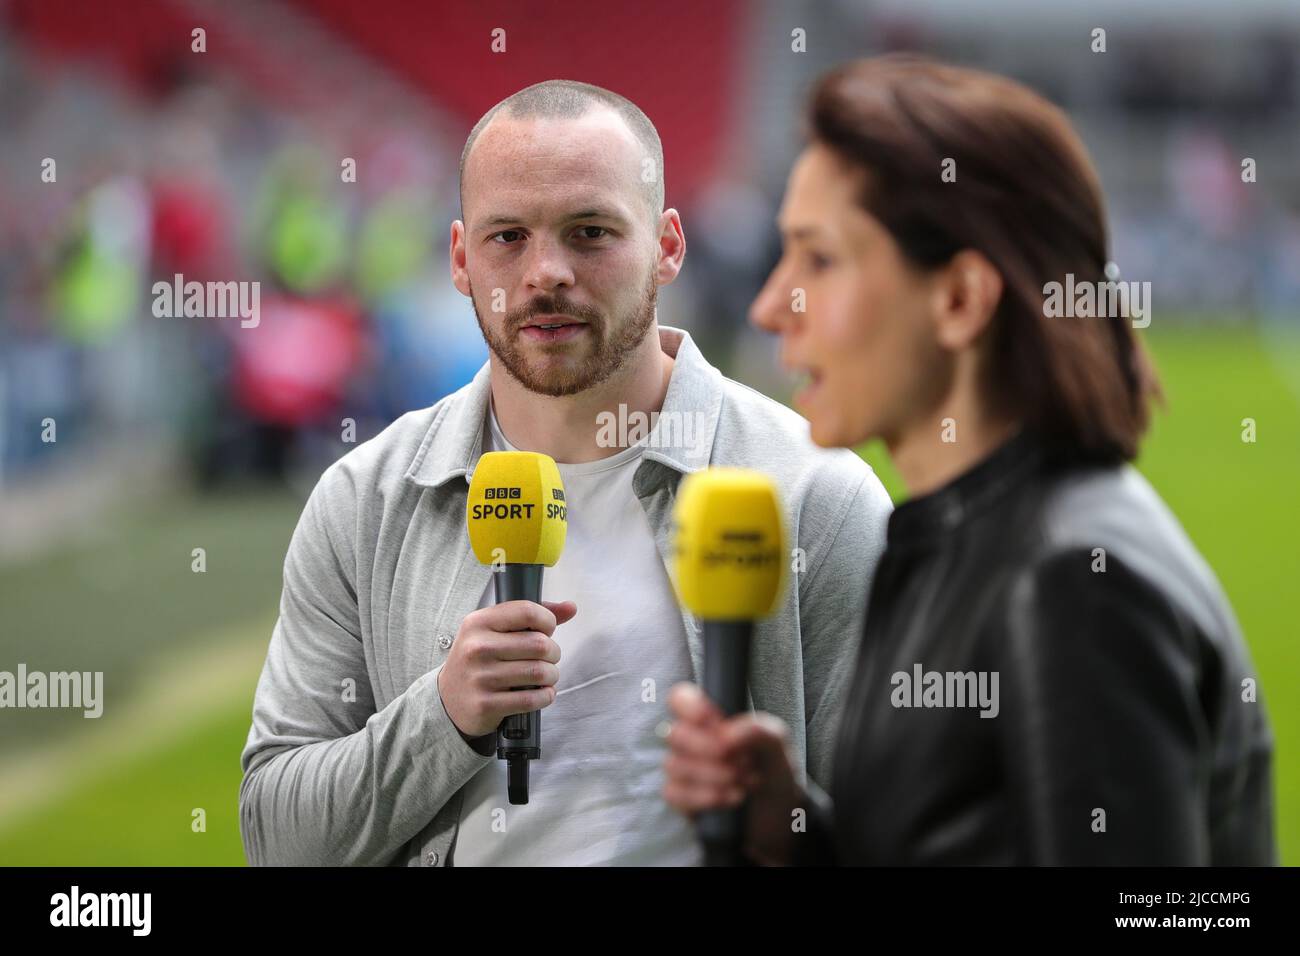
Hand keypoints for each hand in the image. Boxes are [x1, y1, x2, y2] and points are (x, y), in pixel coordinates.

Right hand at [437, 599, 575, 737]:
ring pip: (540, 672)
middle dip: (554, 652)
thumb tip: (571, 607)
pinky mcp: (486, 704)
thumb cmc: (479, 660)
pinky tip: (541, 693)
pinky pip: (532, 699)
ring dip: (551, 676)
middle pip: (540, 644)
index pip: (527, 611)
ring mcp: (480, 677)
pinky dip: (545, 696)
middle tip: (548, 658)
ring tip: (545, 676)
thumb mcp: (494, 631)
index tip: (547, 631)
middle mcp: (477, 647)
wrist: (448, 701)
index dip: (547, 621)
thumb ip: (531, 616)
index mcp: (478, 622)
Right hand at [662, 682, 804, 865]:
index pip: (680, 699)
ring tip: (745, 781)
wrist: (780, 813)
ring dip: (714, 775)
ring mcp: (683, 770)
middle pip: (674, 734)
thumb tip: (726, 734)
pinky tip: (732, 797)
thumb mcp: (778, 745)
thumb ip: (758, 730)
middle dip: (710, 750)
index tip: (713, 720)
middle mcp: (691, 741)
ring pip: (674, 765)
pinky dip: (706, 796)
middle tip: (743, 761)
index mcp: (710, 719)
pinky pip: (674, 793)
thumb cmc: (773, 769)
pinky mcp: (681, 799)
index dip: (689, 707)